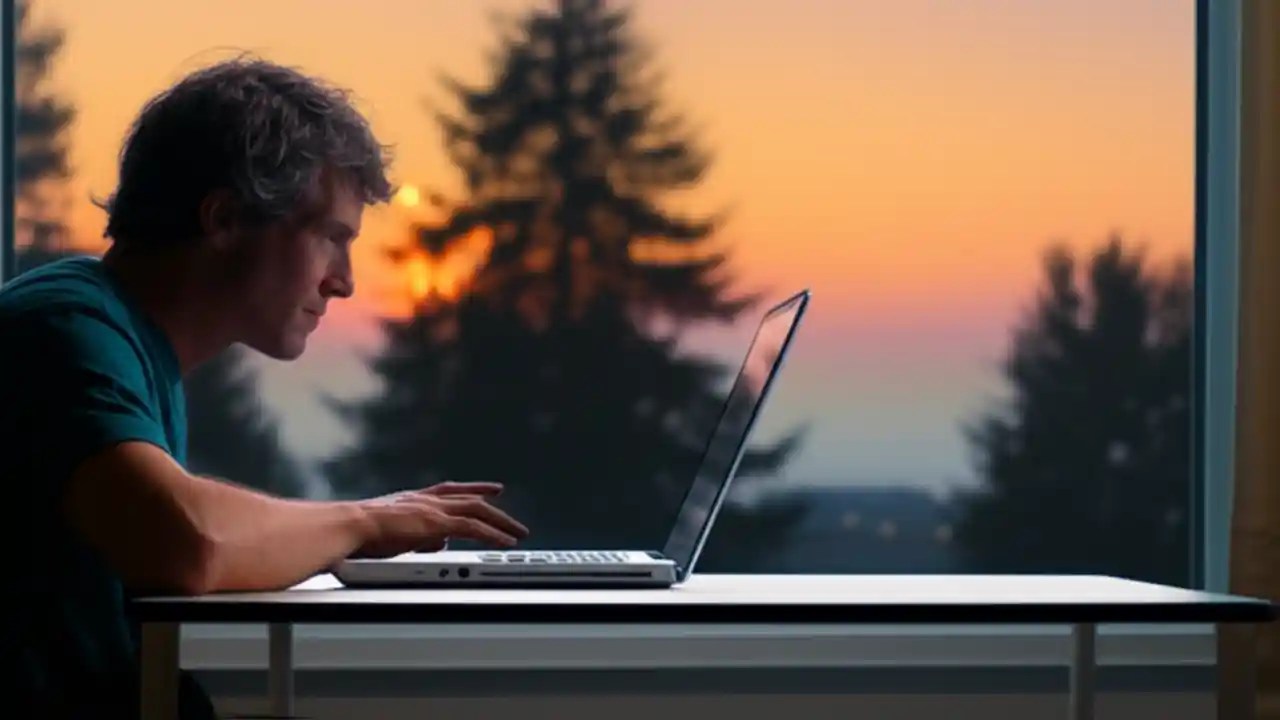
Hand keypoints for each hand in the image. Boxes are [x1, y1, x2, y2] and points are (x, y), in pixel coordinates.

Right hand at [351, 482, 528, 558]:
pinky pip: (472, 528)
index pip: (451, 490)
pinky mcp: (436, 522)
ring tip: (517, 533)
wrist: (351, 525)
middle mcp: (428, 499)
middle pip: (470, 499)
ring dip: (501, 522)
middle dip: (495, 508)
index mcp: (416, 499)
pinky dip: (491, 534)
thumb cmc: (362, 532)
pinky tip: (503, 541)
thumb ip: (421, 537)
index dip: (473, 490)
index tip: (491, 490)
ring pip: (477, 511)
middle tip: (513, 520)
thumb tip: (441, 543)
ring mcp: (433, 509)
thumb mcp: (397, 535)